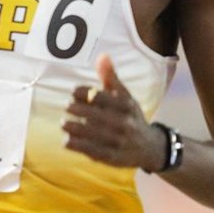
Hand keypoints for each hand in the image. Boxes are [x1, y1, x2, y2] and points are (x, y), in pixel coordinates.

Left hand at [63, 55, 163, 171]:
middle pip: (95, 115)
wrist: (149, 148)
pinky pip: (92, 151)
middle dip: (77, 110)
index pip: (101, 96)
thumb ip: (111, 77)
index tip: (73, 92)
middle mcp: (124, 123)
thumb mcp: (125, 96)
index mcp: (126, 106)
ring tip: (64, 124)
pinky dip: (77, 146)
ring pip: (92, 134)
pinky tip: (67, 141)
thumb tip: (102, 55)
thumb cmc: (131, 117)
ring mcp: (119, 141)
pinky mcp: (113, 157)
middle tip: (66, 107)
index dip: (84, 93)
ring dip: (74, 128)